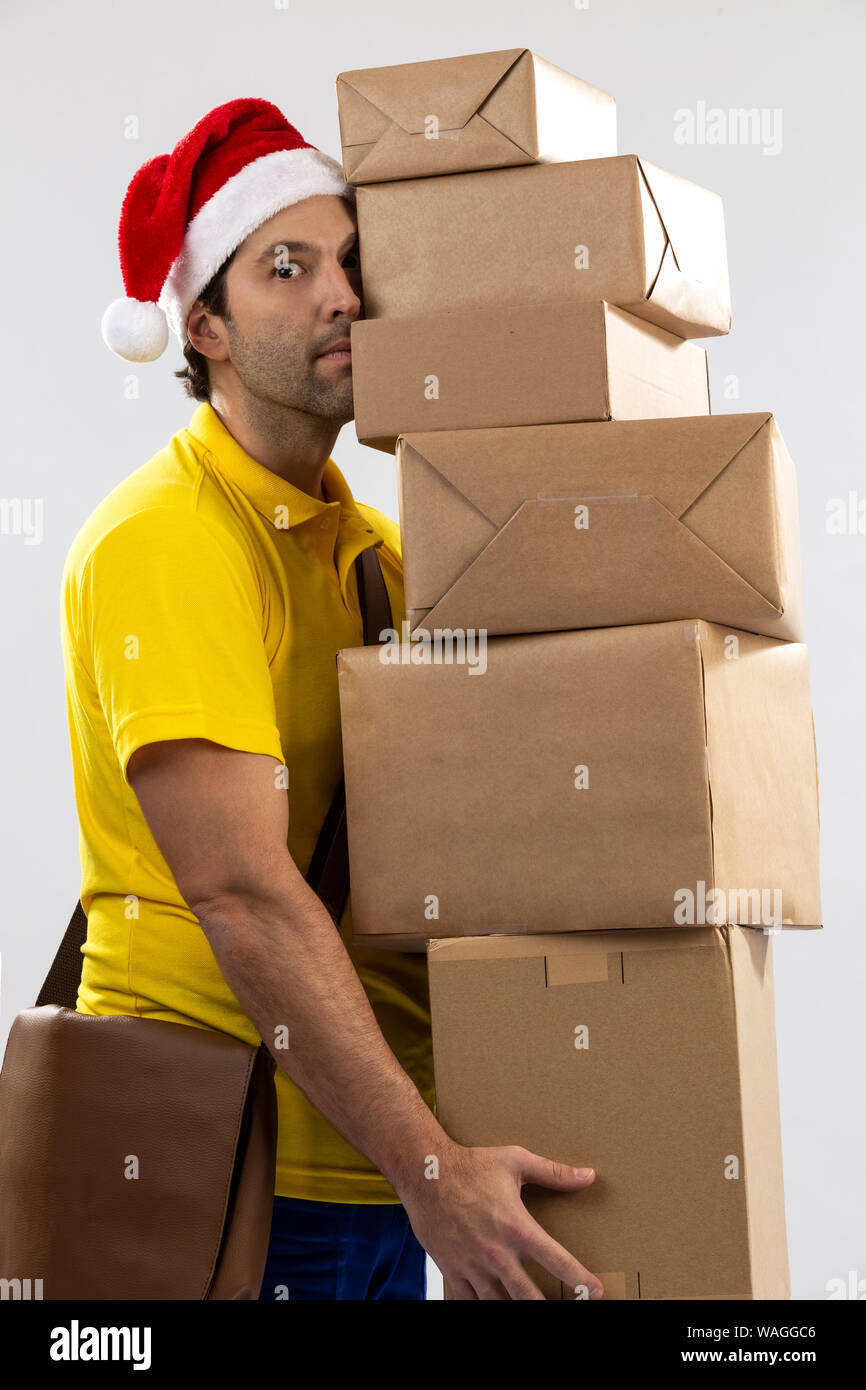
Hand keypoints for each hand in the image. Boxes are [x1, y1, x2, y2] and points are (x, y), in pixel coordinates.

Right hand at [398, 1140, 602, 1299]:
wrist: (425, 1173)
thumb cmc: (472, 1164)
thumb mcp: (515, 1161)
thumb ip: (554, 1173)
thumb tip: (589, 1176)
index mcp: (517, 1227)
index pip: (557, 1261)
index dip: (580, 1279)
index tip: (596, 1291)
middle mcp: (497, 1253)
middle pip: (530, 1297)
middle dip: (549, 1307)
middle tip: (564, 1306)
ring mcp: (473, 1266)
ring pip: (500, 1305)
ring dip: (517, 1309)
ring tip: (532, 1306)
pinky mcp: (452, 1270)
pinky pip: (471, 1303)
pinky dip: (485, 1306)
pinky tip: (496, 1303)